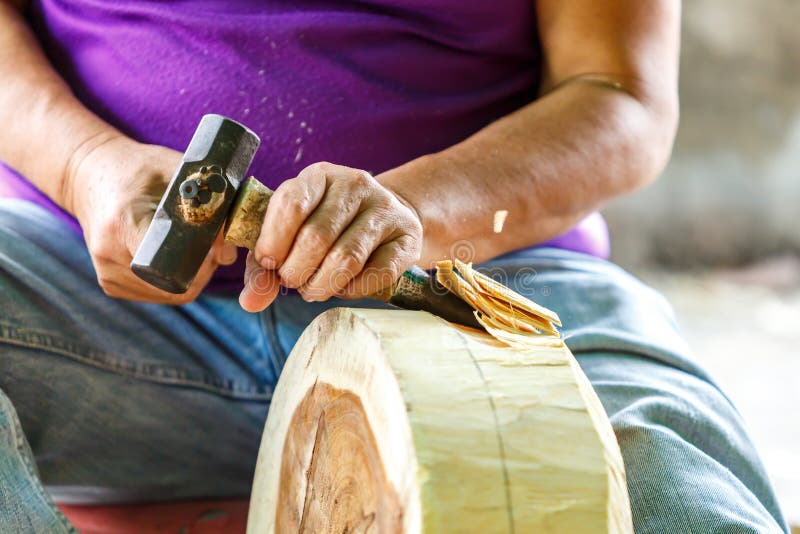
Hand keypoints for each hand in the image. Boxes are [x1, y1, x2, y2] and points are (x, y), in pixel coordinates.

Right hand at [68, 135, 237, 303]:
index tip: (215, 245)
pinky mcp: (111, 284)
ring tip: (192, 246)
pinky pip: (156, 293)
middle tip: (211, 245)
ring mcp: (108, 275)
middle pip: (175, 285)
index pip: (173, 263)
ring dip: (190, 276)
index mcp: (122, 224)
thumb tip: (234, 241)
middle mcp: (110, 256)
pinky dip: (174, 280)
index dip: (202, 259)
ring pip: (169, 294)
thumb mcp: (175, 171)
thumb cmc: (137, 168)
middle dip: (203, 270)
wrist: (86, 173)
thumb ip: (208, 201)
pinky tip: (175, 255)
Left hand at [239, 162, 422, 311]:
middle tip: (294, 281)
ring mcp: (385, 209)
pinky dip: (352, 290)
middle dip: (296, 271)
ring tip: (313, 289)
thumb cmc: (329, 228)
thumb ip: (265, 266)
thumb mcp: (292, 233)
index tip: (270, 263)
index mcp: (319, 175)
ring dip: (322, 285)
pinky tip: (342, 287)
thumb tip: (251, 301)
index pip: (290, 204)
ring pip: (346, 258)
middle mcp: (354, 184)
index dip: (273, 242)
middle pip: (316, 237)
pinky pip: (376, 273)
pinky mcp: (407, 236)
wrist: (385, 220)